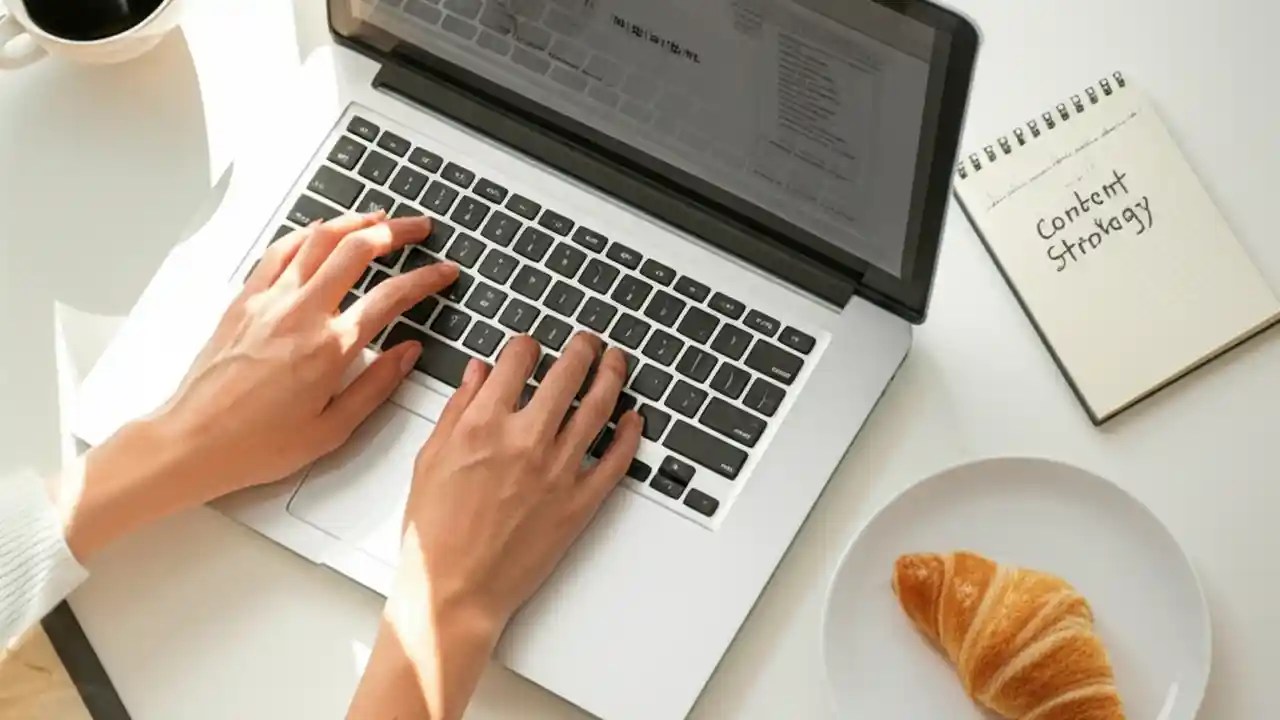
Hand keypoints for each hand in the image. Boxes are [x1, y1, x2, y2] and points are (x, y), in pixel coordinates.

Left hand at [62, 211, 458, 559]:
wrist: (193, 442)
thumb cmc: (257, 444)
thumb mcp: (333, 430)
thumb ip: (377, 386)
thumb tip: (407, 353)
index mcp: (331, 348)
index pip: (392, 297)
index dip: (426, 279)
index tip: (443, 271)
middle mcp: (302, 314)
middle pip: (357, 249)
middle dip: (395, 230)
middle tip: (417, 227)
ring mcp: (270, 302)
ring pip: (318, 239)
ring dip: (352, 221)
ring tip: (376, 216)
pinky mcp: (245, 301)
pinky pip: (279, 252)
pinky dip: (306, 234)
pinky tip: (318, 231)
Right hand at [349, 332, 642, 719]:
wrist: (454, 591)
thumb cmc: (435, 535)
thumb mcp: (431, 460)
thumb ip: (457, 410)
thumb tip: (476, 373)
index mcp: (483, 425)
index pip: (517, 360)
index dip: (527, 344)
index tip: (531, 345)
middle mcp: (526, 440)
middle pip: (568, 373)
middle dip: (582, 348)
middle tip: (589, 341)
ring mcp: (558, 470)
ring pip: (599, 407)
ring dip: (612, 375)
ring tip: (617, 361)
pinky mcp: (580, 502)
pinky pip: (616, 460)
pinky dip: (630, 434)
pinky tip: (633, 418)